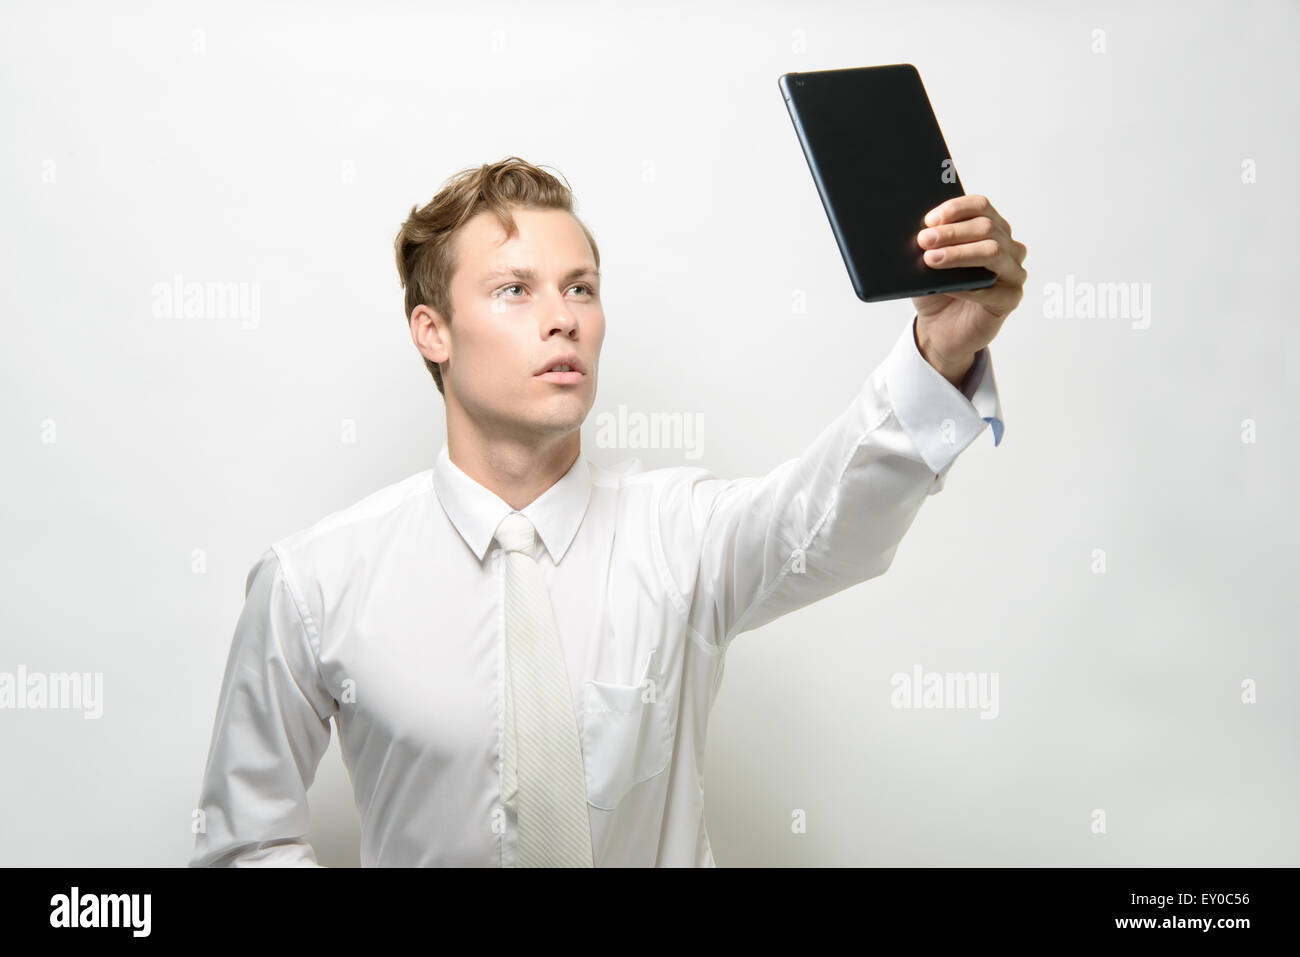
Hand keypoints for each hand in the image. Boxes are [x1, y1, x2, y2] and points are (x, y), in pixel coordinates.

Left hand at [911, 194, 1027, 384]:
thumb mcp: (927, 265)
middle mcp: (1007, 247)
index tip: (929, 219)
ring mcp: (1013, 272)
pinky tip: (948, 287)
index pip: (980, 206)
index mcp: (990, 229)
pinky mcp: (1011, 298)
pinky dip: (968, 286)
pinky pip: (994, 289)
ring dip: (959, 254)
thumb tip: (920, 231)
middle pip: (986, 228)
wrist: (939, 330)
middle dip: (952, 232)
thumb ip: (930, 246)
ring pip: (993, 251)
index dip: (955, 208)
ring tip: (931, 259)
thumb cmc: (936, 292)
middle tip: (923, 239)